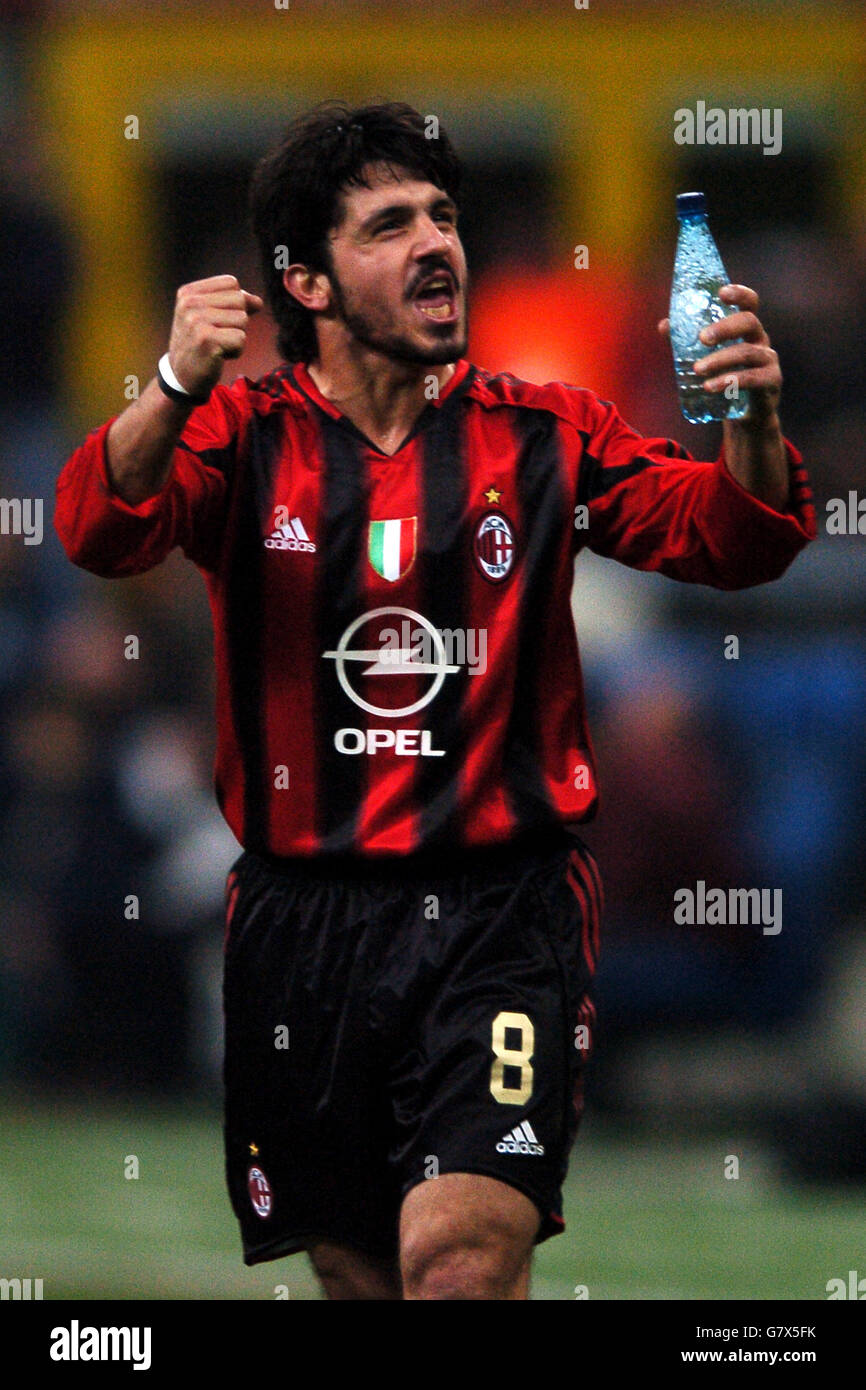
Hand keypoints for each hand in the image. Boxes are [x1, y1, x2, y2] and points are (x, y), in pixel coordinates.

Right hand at [167, 274, 263, 396]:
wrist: (182, 377)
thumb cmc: (200, 345)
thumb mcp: (210, 317)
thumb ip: (233, 305)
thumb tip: (258, 302)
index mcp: (188, 293)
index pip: (231, 283)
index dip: (237, 302)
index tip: (222, 320)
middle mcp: (190, 303)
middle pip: (239, 299)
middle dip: (238, 321)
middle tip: (219, 336)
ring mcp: (196, 320)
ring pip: (242, 319)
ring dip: (237, 337)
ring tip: (218, 345)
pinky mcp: (206, 339)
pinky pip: (241, 339)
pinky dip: (236, 351)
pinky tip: (219, 355)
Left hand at [658, 284, 780, 426]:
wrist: (746, 415)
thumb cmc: (725, 378)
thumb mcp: (705, 357)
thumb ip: (686, 342)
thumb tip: (664, 325)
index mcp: (746, 329)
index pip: (749, 303)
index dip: (739, 294)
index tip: (721, 293)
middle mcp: (760, 339)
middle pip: (749, 322)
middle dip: (725, 328)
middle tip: (702, 338)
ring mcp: (768, 360)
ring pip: (747, 352)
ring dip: (720, 360)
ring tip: (697, 370)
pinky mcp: (771, 382)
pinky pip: (752, 378)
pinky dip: (730, 381)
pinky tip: (710, 386)